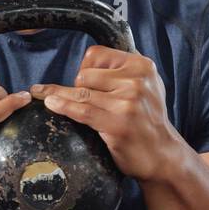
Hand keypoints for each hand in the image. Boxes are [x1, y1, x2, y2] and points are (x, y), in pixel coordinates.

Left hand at [32, 46, 180, 181]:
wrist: (162, 155)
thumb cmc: (148, 120)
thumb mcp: (145, 86)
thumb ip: (122, 71)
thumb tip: (85, 63)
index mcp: (142, 66)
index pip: (96, 55)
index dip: (85, 68)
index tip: (86, 83)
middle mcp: (136, 81)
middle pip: (84, 74)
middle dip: (78, 87)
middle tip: (88, 102)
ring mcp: (127, 102)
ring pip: (79, 92)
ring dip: (60, 96)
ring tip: (45, 97)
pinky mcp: (117, 123)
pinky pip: (81, 110)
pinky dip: (62, 106)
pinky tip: (50, 103)